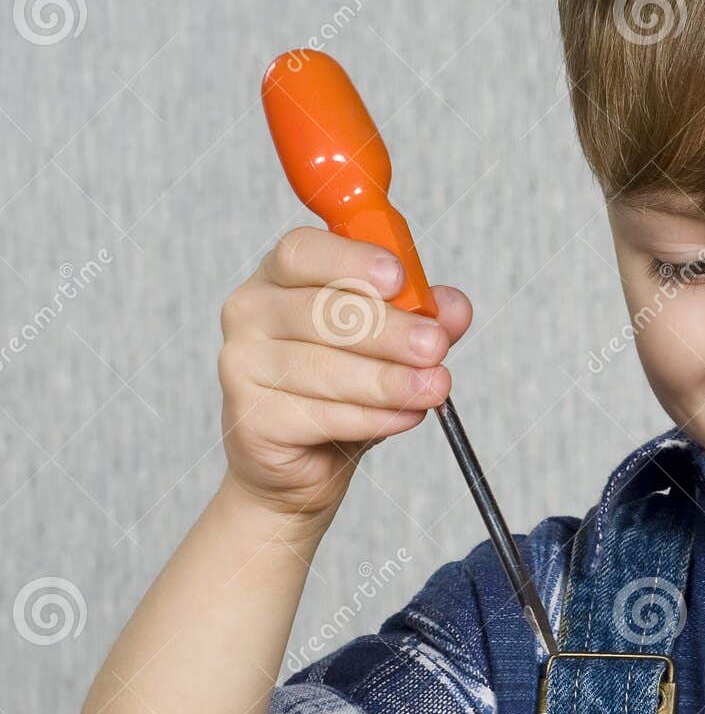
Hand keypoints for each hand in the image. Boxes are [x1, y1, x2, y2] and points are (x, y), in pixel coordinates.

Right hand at [218, 226, 471, 521]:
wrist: (303, 461)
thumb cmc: (342, 387)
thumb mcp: (391, 343)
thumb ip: (423, 317)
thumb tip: (454, 307)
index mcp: (280, 277)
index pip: (302, 252)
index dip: (350, 261)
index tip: (398, 277)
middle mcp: (251, 312)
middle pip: (320, 311)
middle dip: (389, 330)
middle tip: (435, 346)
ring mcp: (242, 365)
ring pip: (322, 367)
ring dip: (388, 380)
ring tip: (434, 388)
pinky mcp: (252, 419)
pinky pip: (319, 415)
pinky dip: (371, 418)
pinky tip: (404, 416)